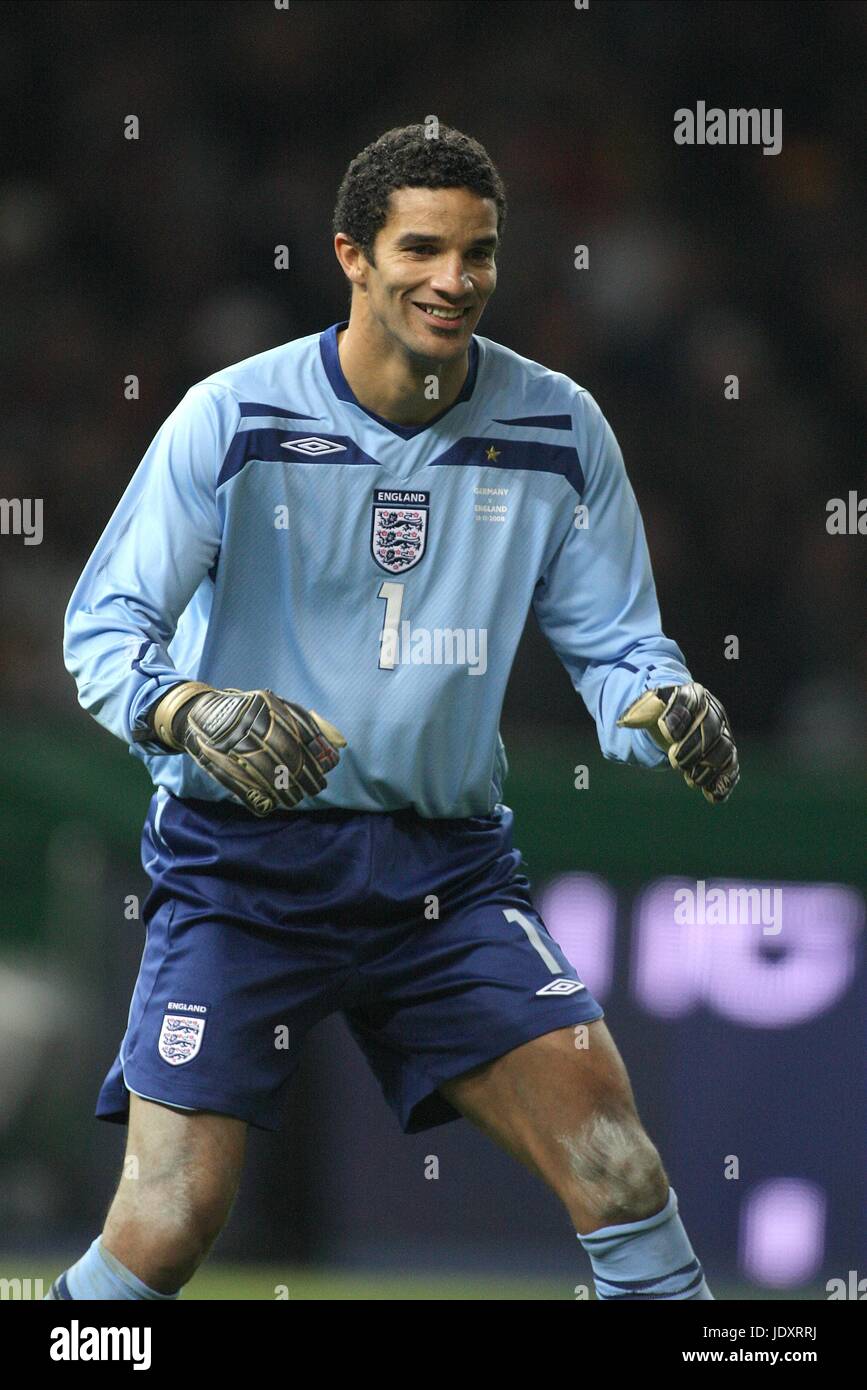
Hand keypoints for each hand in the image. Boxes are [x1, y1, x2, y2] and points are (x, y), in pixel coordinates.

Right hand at [151, 682, 346, 815]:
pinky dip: (261, 799)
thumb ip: (307, 722)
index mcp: (269, 707)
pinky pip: (244, 786)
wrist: (198, 713)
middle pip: (288, 757)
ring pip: (268, 774)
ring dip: (288, 791)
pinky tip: (273, 804)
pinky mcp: (218, 762)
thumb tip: (339, 744)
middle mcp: (252, 723)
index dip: (318, 755)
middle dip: (307, 776)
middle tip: (316, 788)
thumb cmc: (247, 712)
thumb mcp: (275, 707)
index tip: (327, 769)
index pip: (302, 735)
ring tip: (297, 799)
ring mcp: (233, 744)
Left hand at [617, 681, 738, 803]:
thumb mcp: (649, 707)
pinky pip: (731, 767)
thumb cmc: (663, 711)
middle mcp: (713, 712)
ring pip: (724, 750)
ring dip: (708, 768)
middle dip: (694, 747)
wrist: (679, 720)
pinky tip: (712, 795)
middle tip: (676, 761)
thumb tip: (626, 721)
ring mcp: (723, 734)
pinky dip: (723, 782)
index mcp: (693, 695)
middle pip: (710, 729)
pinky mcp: (726, 753)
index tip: (667, 734)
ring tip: (691, 780)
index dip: (679, 717)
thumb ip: (639, 711)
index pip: (690, 701)